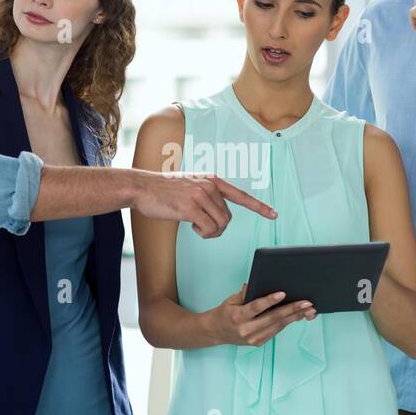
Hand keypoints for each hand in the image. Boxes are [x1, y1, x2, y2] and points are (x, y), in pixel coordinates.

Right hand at [132, 171, 275, 237]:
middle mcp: (210, 185)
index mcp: (212, 180)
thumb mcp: (190, 187)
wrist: (142, 187)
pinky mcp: (191, 207)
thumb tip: (219, 217)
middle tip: (200, 227)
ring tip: (195, 226)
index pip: (241, 195)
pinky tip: (191, 227)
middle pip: (228, 218)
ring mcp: (201, 195)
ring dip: (209, 232)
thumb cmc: (163, 191)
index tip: (274, 214)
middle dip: (217, 228)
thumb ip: (206, 196)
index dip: (259, 206)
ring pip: (220, 225)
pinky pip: (208, 229)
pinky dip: (202, 233)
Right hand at [204, 284, 315, 346]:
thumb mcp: (230, 300)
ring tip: (308, 309)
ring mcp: (253, 339)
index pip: (256, 307)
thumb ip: (244, 293)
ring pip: (278, 325)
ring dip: (295, 317)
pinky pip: (276, 330)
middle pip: (273, 318)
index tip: (283, 293)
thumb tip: (255, 284)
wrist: (216, 332)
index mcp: (237, 317)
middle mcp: (246, 330)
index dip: (270, 300)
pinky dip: (288, 322)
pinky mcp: (258, 343)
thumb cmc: (225, 312)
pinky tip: (298, 315)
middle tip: (307, 302)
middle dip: (292, 309)